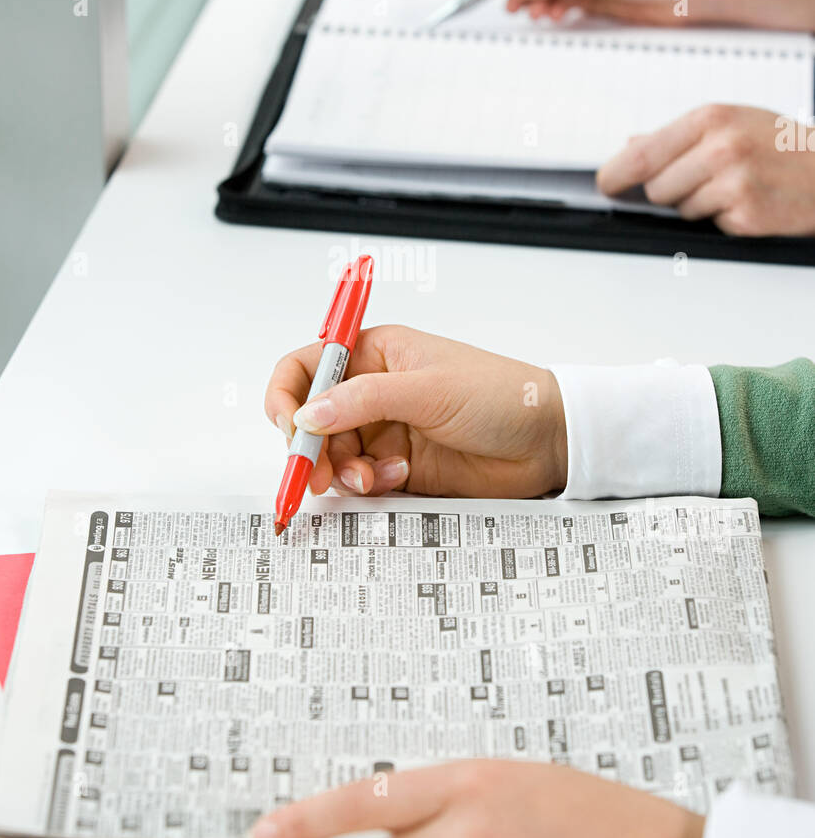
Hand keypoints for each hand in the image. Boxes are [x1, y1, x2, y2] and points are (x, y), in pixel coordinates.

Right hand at [264, 324, 566, 499]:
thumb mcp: (428, 389)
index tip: (289, 426)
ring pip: (333, 455)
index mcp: (376, 353)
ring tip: (370, 478)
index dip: (288, 395)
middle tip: (316, 474)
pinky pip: (361, 480)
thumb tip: (307, 415)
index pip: (308, 366)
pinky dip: (368, 485)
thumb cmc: (501, 395)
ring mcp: (386, 431)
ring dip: (341, 470)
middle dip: (310, 448)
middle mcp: (374, 390)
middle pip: (312, 420)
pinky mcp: (400, 467)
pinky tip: (397, 479)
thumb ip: (363, 401)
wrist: (549, 441)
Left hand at [598, 105, 814, 235]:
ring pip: (680, 210)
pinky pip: (709, 226)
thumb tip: (631, 146)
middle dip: (670, 191)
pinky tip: (747, 203)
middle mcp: (721, 147)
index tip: (606, 185)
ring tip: (733, 188)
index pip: (642, 154)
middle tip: (703, 181)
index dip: (616, 174)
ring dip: (698, 207)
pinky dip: (722, 221)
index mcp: (711, 118)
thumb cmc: (782, 147)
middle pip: (656, 188)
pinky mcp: (746, 216)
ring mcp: (734, 182)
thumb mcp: (733, 123)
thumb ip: (679, 136)